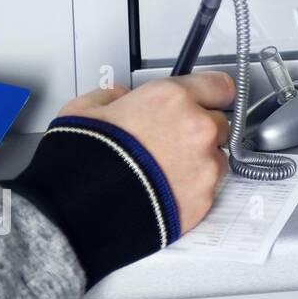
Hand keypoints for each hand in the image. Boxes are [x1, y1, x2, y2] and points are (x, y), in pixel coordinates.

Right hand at [57, 72, 234, 232]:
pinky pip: (208, 188)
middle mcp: (197, 127)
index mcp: (171, 98)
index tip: (208, 100)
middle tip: (170, 143)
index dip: (212, 94)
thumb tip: (122, 97)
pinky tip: (163, 192)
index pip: (220, 86)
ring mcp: (205, 165)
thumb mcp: (83, 110)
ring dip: (198, 162)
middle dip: (199, 130)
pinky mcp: (205, 198)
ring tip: (162, 173)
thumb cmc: (80, 164)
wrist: (78, 212)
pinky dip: (192, 190)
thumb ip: (112, 96)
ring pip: (216, 157)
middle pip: (218, 123)